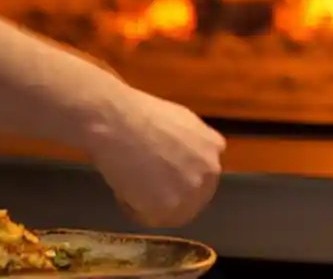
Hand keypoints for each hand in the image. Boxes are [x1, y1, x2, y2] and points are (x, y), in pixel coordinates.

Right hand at [88, 87, 226, 227]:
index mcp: (213, 146)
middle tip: (147, 190)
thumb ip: (191, 144)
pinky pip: (149, 218)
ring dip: (152, 204)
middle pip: (194, 197)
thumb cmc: (139, 114)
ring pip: (172, 211)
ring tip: (130, 185)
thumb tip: (184, 159)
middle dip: (171, 196)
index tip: (164, 177)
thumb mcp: (181, 120)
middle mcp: (210, 171)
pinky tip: (123, 189)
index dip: (182, 179)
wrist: (118, 122)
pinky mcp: (168, 209)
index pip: (204, 174)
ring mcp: (191, 192)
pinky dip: (133, 209)